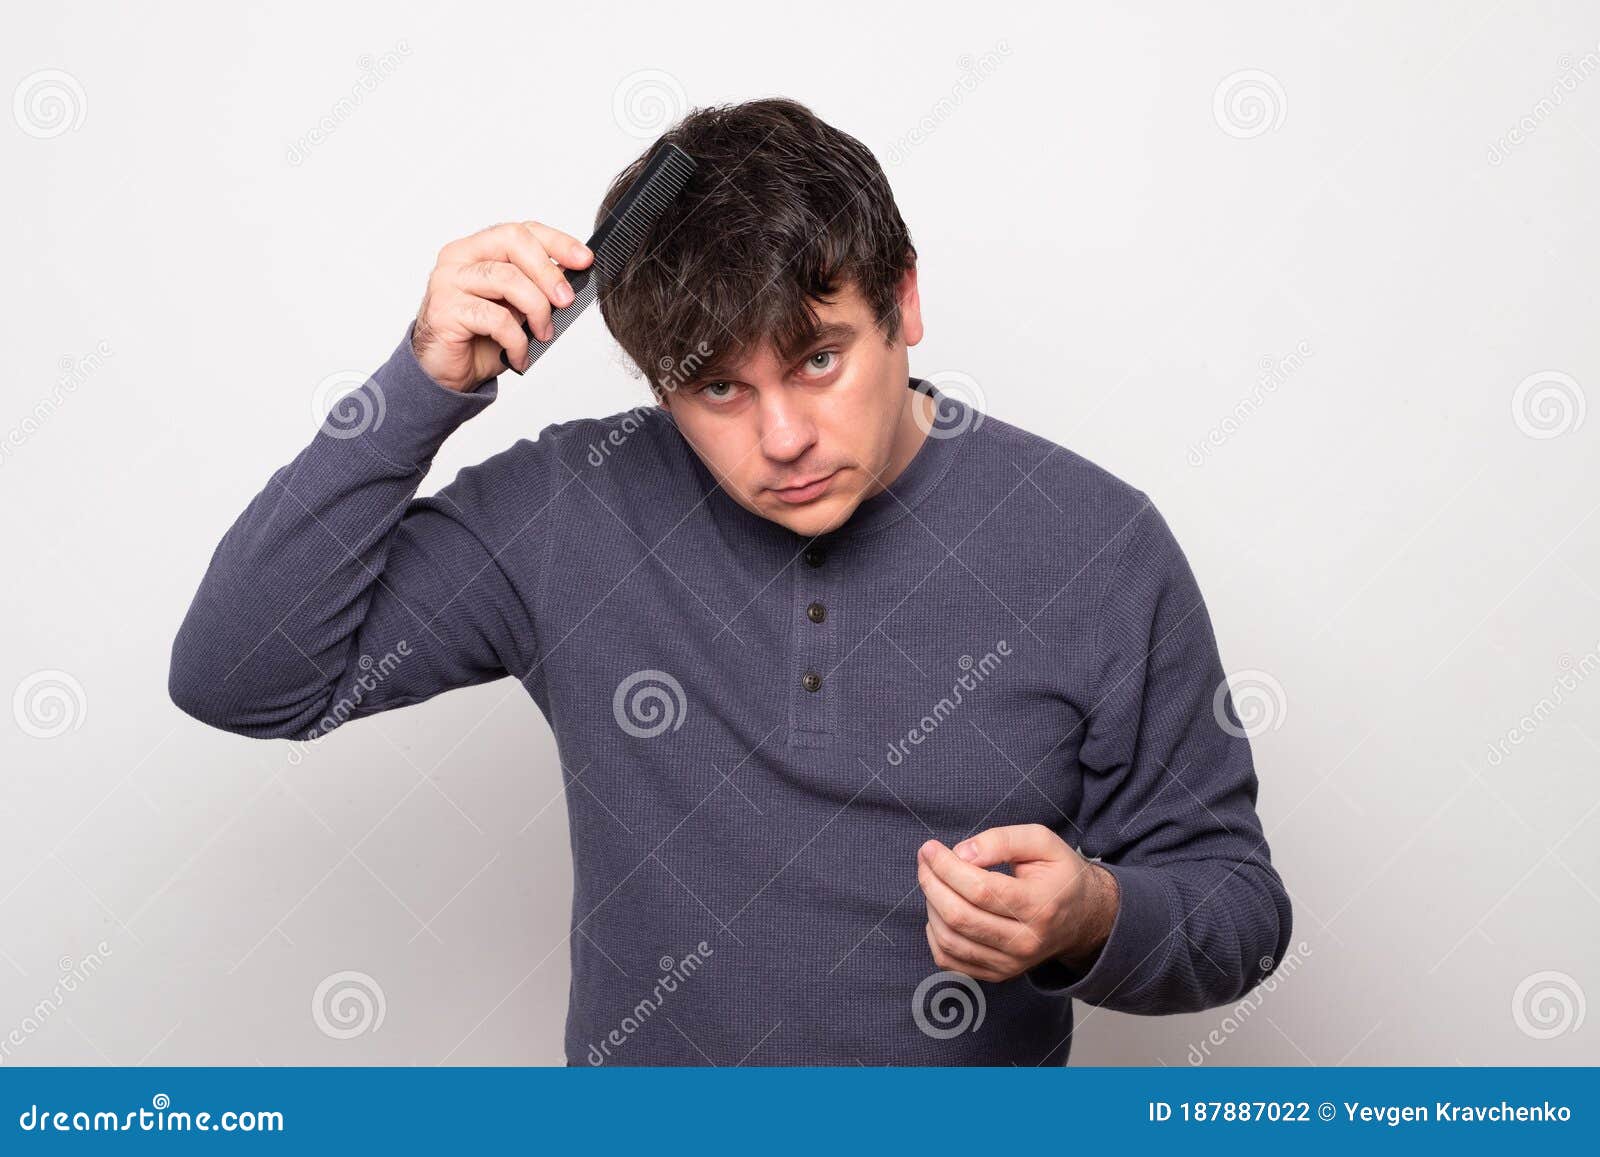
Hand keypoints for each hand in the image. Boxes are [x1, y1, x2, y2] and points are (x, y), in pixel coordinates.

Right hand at [412, 220, 593, 391]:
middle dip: (548, 272)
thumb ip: (537, 287)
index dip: (556, 242)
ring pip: (507, 279)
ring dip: (536, 310)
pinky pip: (496, 318)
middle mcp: (460, 257)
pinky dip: (517, 341)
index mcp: (477, 248)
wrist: (446, 373)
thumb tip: (573, 278)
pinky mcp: (445, 310)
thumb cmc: (481, 338)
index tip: (584, 260)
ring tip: (543, 334)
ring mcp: (448, 281)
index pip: (520, 230)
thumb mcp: (517, 307)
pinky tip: (519, 355)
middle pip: (513, 242)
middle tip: (566, 301)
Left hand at [916, 824, 1118, 982]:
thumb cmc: (1058, 874)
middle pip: (960, 916)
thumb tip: (962, 853)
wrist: (1081, 918)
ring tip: (933, 880)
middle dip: (931, 883)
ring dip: (930, 905)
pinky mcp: (998, 974)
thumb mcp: (1042, 842)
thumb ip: (1003, 840)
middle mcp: (1026, 942)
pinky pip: (950, 960)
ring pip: (950, 940)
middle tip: (925, 859)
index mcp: (1041, 906)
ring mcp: (1012, 964)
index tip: (930, 847)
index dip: (947, 867)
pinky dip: (934, 934)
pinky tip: (939, 909)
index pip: (980, 890)